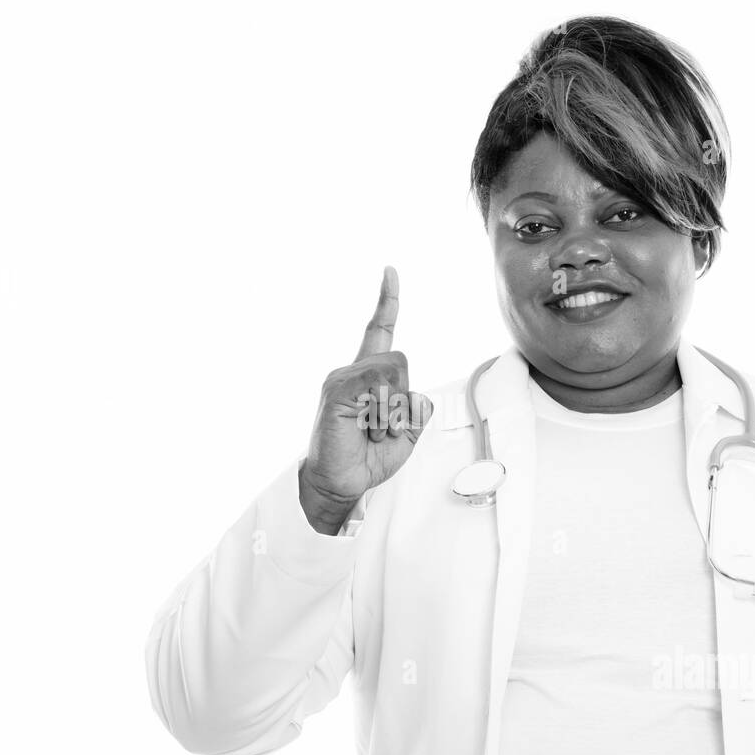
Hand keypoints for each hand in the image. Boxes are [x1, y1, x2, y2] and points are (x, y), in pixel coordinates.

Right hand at [299, 266, 433, 533]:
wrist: (339, 484)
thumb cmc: (367, 460)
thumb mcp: (406, 433)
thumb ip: (417, 408)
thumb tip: (414, 392)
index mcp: (368, 377)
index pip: (379, 331)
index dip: (386, 301)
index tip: (389, 271)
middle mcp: (352, 371)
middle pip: (401, 361)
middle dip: (402, 401)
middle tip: (381, 429)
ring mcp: (342, 378)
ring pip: (393, 372)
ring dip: (392, 412)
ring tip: (370, 432)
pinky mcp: (338, 388)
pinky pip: (376, 382)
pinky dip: (380, 411)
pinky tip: (364, 428)